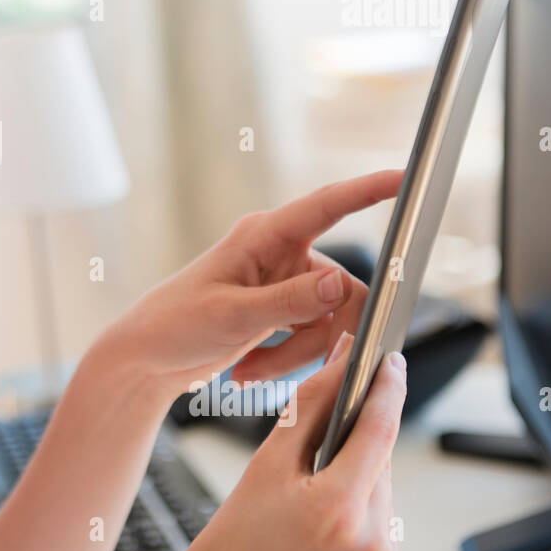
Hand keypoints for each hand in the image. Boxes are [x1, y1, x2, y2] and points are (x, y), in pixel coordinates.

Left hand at [98, 168, 403, 392]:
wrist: (145, 358)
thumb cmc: (173, 324)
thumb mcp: (231, 316)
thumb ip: (289, 302)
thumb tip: (343, 284)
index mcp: (264, 235)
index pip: (327, 205)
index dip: (369, 190)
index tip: (406, 178)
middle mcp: (279, 252)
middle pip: (342, 290)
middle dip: (319, 334)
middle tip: (281, 366)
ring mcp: (282, 282)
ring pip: (330, 320)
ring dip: (298, 354)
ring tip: (250, 373)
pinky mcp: (280, 310)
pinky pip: (312, 335)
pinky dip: (288, 359)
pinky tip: (249, 372)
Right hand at [170, 330, 406, 550]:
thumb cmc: (235, 541)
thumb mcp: (266, 466)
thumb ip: (309, 409)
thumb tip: (340, 363)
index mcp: (336, 507)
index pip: (378, 429)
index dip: (387, 387)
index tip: (391, 361)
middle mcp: (370, 541)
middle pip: (380, 463)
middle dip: (355, 446)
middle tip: (314, 456)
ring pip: (381, 495)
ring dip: (357, 483)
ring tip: (309, 502)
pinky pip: (381, 527)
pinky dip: (358, 515)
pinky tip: (322, 525)